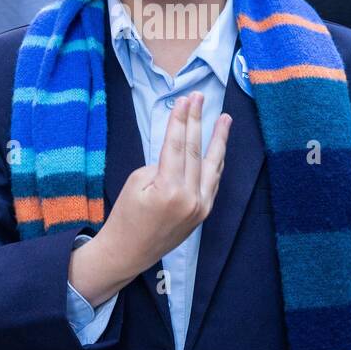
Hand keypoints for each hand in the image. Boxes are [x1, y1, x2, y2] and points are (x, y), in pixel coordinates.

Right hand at [73, 94, 230, 303]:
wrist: (129, 252)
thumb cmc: (126, 216)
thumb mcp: (135, 183)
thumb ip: (160, 165)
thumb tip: (178, 154)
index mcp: (169, 189)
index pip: (177, 145)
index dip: (181, 120)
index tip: (185, 99)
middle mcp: (190, 198)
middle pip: (195, 150)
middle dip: (197, 121)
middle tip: (200, 97)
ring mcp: (200, 207)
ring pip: (212, 165)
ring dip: (218, 140)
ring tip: (224, 118)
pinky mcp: (203, 212)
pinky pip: (213, 182)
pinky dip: (216, 163)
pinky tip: (219, 147)